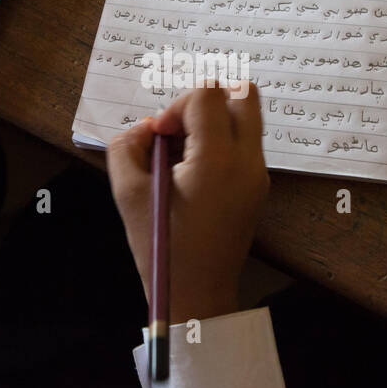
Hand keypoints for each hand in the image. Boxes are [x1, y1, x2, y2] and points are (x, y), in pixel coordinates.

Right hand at [106, 83, 269, 322]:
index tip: (158, 137)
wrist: (198, 294)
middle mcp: (248, 161)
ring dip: (212, 122)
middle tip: (177, 132)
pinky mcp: (259, 186)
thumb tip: (148, 128)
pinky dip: (219, 142)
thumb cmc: (162, 248)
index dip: (175, 105)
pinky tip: (192, 174)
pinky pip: (244, 142)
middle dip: (203, 102)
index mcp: (218, 160)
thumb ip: (127, 146)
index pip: (208, 95)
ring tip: (182, 156)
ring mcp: (258, 174)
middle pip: (242, 93)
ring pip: (245, 116)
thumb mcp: (128, 193)